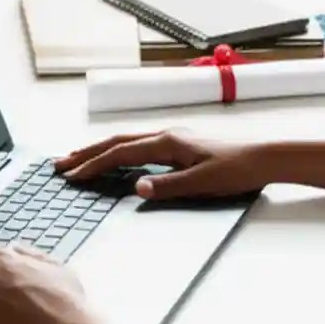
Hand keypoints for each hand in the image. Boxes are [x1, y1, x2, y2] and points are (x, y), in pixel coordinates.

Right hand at [56, 129, 268, 199]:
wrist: (264, 158)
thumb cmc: (237, 170)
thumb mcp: (202, 183)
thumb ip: (168, 186)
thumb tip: (135, 187)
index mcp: (167, 143)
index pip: (120, 153)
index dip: (94, 165)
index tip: (71, 176)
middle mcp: (166, 135)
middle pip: (117, 142)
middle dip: (87, 153)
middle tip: (60, 163)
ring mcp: (173, 137)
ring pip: (126, 140)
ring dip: (100, 149)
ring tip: (79, 157)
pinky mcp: (180, 143)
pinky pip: (139, 144)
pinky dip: (119, 150)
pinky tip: (117, 158)